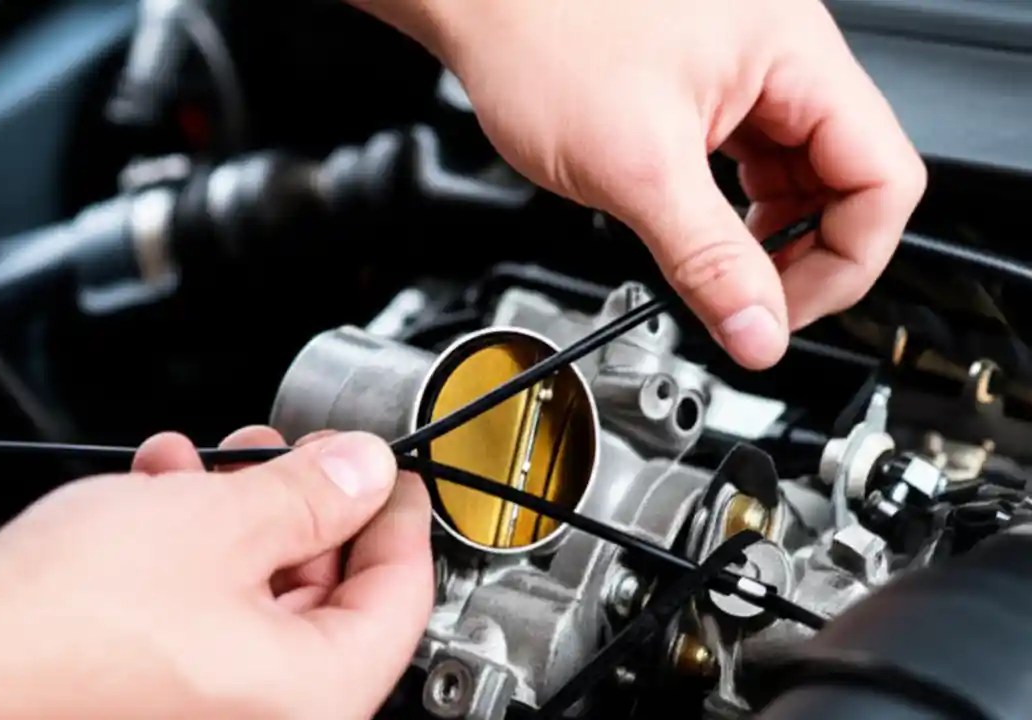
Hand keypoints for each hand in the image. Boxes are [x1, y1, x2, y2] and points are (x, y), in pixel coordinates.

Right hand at [0, 429, 432, 719]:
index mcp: (315, 697)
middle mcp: (272, 718)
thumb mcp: (219, 522)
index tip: (388, 469)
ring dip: (237, 519)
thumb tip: (363, 470)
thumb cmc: (64, 624)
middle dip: (301, 506)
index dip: (398, 515)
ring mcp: (213, 711)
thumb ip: (313, 493)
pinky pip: (208, 618)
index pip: (402, 597)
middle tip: (288, 453)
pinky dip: (194, 555)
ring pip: (259, 598)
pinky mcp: (158, 695)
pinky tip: (159, 500)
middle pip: (328, 595)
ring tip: (202, 466)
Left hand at [358, 0, 926, 368]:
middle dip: (803, 253)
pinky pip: (749, 160)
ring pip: (797, 176)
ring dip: (764, 234)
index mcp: (795, 55)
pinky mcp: (706, 88)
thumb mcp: (637, 169)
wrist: (483, 4)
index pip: (884, 179)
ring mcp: (746, 71)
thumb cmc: (544, 36)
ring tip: (711, 266)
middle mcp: (784, 57)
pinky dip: (730, 207)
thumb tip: (759, 331)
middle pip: (846, 182)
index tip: (785, 310)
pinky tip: (693, 228)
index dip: (848, 261)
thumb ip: (707, 260)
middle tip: (747, 301)